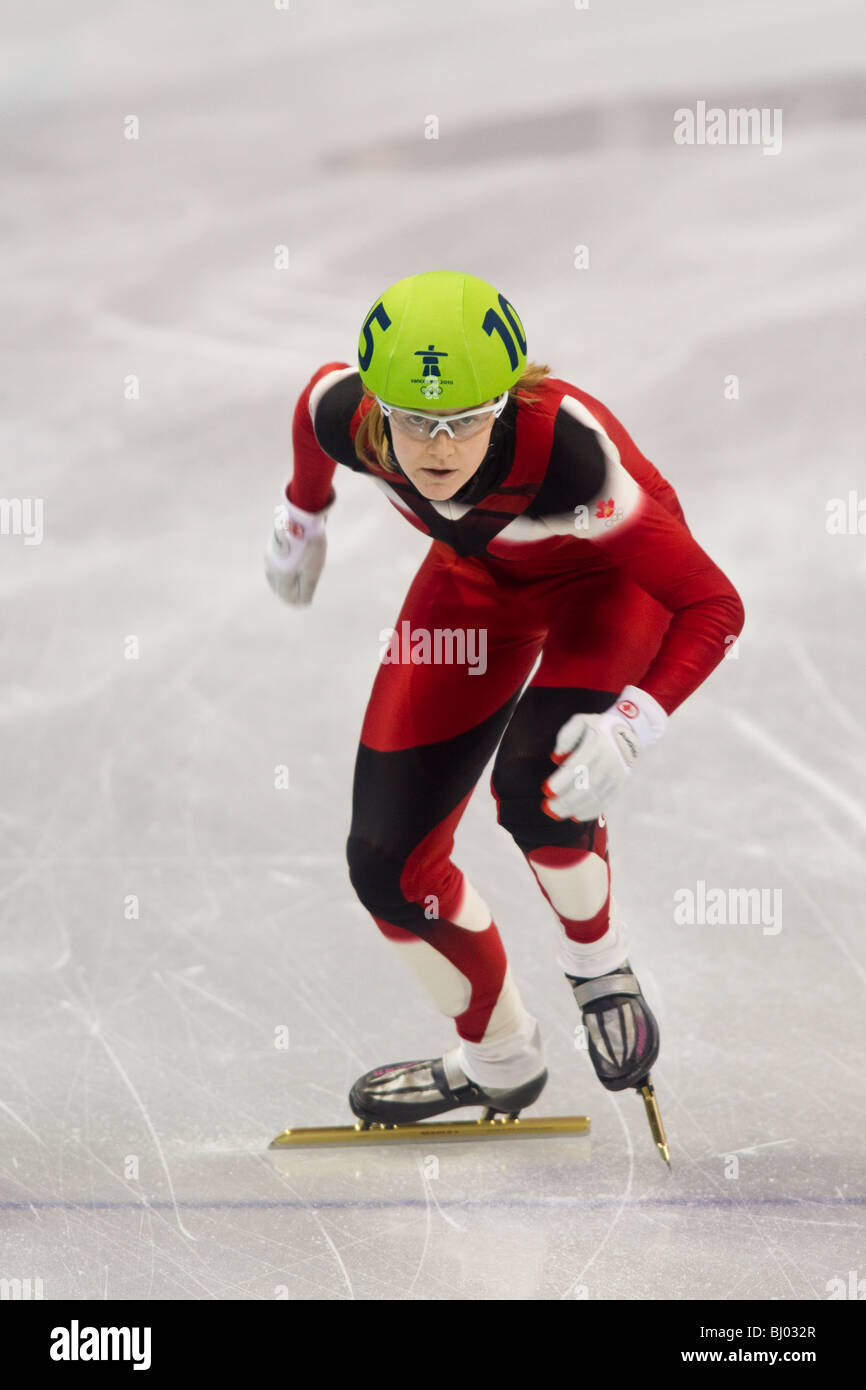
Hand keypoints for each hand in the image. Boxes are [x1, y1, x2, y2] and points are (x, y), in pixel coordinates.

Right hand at [265, 493, 332, 605]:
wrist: (303, 517)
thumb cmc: (309, 546)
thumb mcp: (312, 571)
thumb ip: (306, 589)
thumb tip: (303, 604)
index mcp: (280, 575)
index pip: (286, 594)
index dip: (296, 600)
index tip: (304, 601)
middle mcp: (271, 566)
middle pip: (278, 586)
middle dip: (288, 593)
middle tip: (298, 597)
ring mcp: (270, 555)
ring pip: (274, 575)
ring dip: (283, 582)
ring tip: (291, 585)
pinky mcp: (273, 546)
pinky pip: (274, 564)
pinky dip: (281, 570)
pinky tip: (287, 567)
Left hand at [542, 685, 666, 820]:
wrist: (630, 731)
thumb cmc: (598, 727)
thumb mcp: (581, 721)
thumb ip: (566, 736)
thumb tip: (556, 757)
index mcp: (597, 745)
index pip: (577, 767)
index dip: (561, 781)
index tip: (546, 790)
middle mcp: (609, 761)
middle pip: (586, 786)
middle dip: (565, 800)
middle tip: (548, 808)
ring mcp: (617, 775)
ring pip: (596, 797)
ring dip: (575, 808)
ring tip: (557, 814)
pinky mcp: (620, 784)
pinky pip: (606, 802)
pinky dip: (590, 811)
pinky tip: (576, 816)